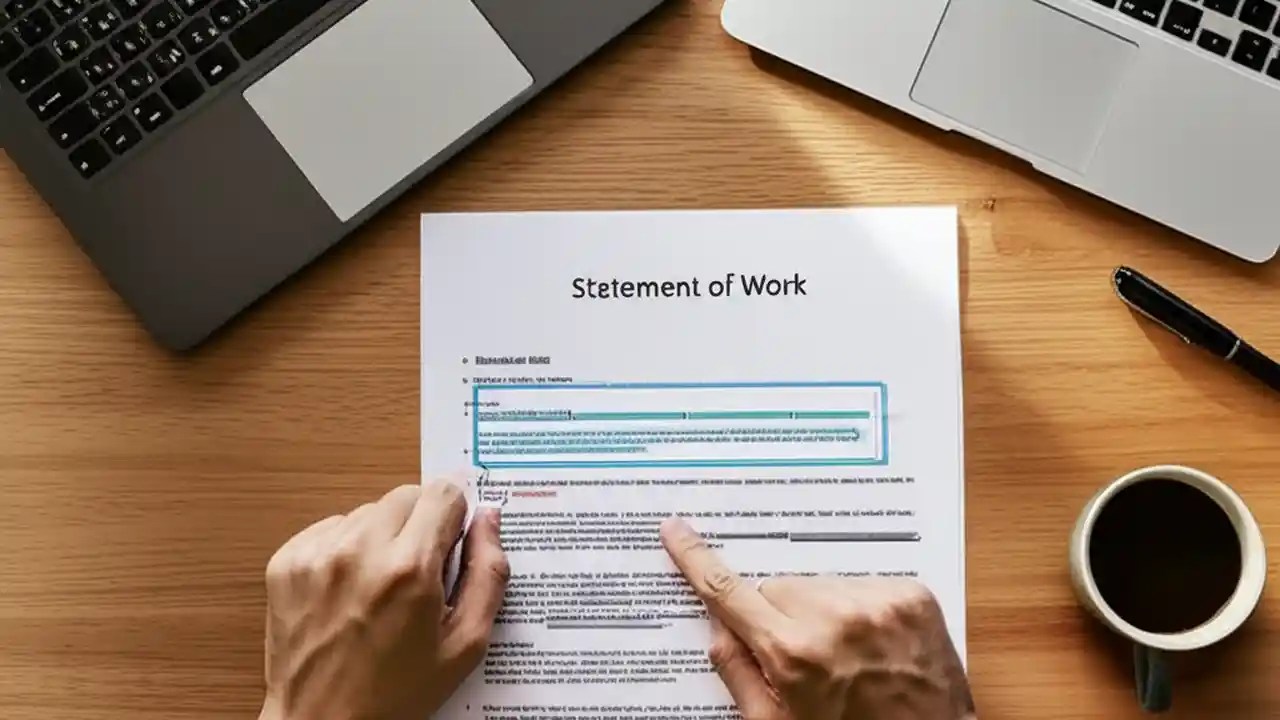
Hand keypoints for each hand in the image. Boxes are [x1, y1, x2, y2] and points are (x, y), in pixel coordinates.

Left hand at [259, 481, 508, 719]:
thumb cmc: (397, 693)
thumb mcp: (465, 644)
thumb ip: (488, 574)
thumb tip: (489, 518)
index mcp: (411, 569)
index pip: (444, 494)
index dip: (454, 517)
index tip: (450, 543)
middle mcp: (360, 551)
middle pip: (406, 495)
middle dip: (419, 524)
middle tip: (418, 571)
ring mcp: (318, 555)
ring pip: (367, 511)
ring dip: (381, 536)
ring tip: (380, 587)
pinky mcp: (287, 562)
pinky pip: (330, 528)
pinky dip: (344, 549)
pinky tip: (349, 590)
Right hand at [661, 517, 974, 719]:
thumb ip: (738, 673)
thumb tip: (716, 625)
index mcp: (792, 655)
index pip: (729, 593)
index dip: (697, 561)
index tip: (676, 532)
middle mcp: (834, 619)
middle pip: (777, 589)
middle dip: (779, 617)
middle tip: (805, 659)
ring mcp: (878, 603)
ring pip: (820, 584)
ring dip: (824, 611)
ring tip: (848, 658)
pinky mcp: (912, 597)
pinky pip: (863, 584)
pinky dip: (862, 608)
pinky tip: (875, 647)